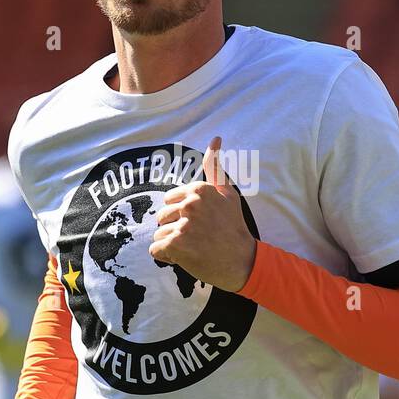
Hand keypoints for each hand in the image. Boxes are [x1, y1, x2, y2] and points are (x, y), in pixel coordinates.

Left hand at [149, 135, 256, 291]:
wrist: (242, 261)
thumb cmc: (234, 227)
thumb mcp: (228, 193)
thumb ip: (215, 167)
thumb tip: (215, 138)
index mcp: (198, 190)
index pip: (169, 200)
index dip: (181, 214)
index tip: (199, 223)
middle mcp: (190, 204)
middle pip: (162, 216)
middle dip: (174, 228)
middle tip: (197, 237)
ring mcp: (183, 224)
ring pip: (159, 233)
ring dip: (171, 244)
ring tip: (193, 248)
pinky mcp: (176, 245)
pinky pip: (155, 250)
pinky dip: (167, 257)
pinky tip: (185, 258)